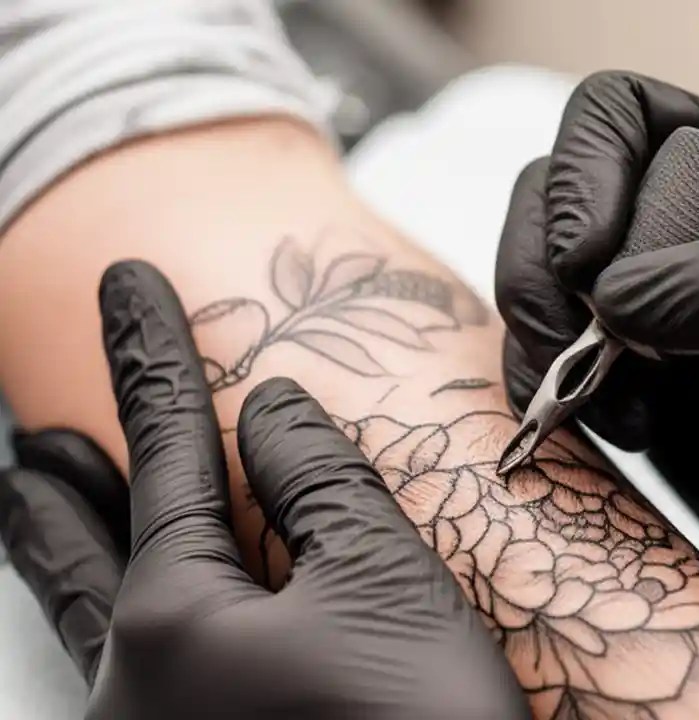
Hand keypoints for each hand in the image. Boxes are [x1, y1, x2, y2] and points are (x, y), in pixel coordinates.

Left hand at [0, 261, 527, 719]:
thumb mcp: (384, 585)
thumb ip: (319, 483)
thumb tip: (268, 410)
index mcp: (172, 624)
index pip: (160, 452)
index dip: (149, 356)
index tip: (129, 284)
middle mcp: (135, 692)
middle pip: (71, 551)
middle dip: (57, 482)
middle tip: (34, 436)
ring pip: (91, 618)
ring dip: (67, 546)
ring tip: (47, 497)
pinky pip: (143, 670)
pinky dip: (135, 611)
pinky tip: (169, 614)